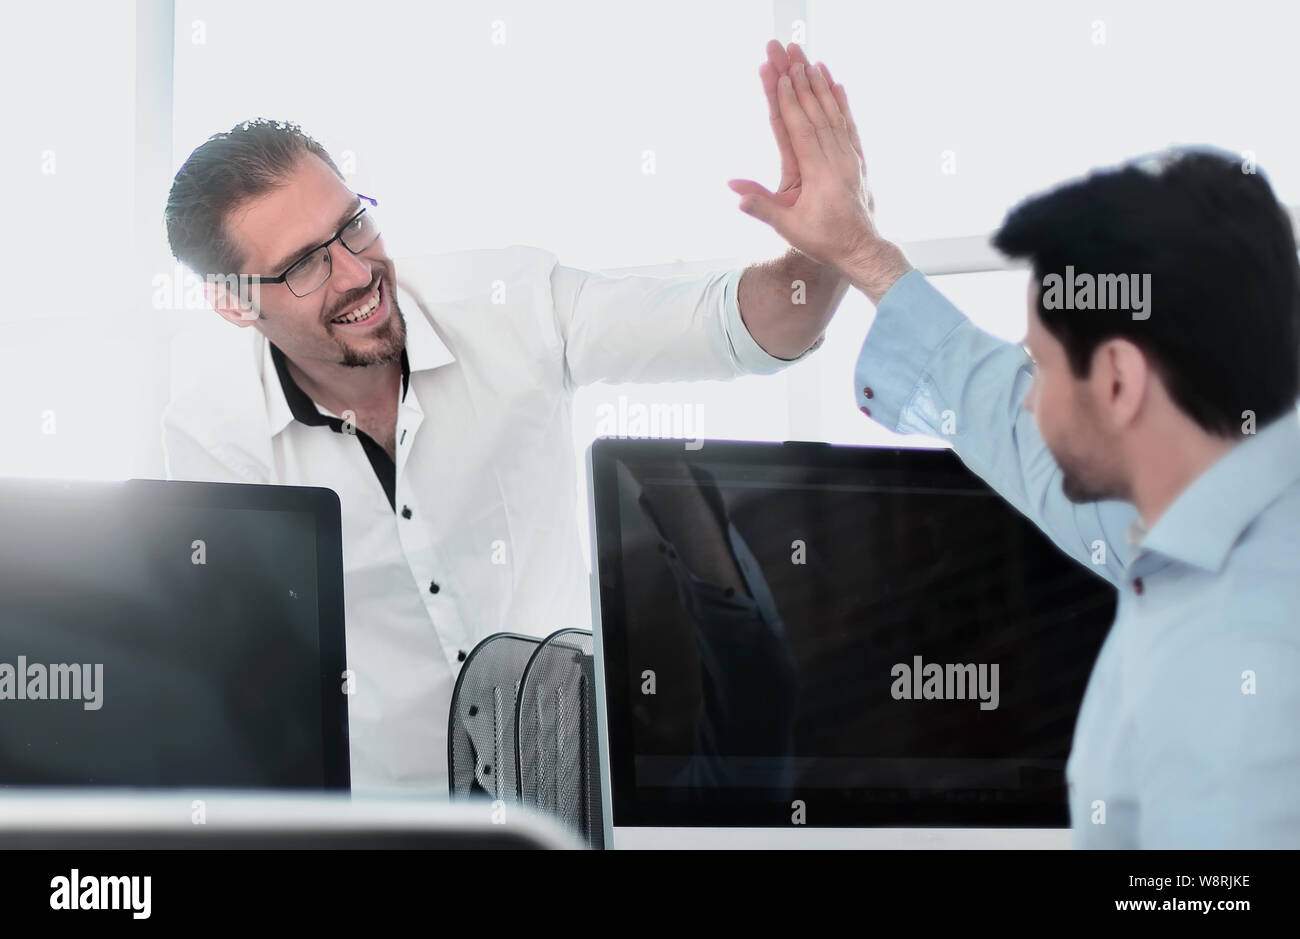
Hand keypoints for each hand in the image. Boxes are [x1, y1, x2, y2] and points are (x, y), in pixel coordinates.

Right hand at [730, 44, 908, 297]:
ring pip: (833, 112)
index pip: (801, 129)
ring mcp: (849, 157)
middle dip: (801, 80)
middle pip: (815, 111)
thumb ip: (761, 206)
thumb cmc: (823, 241)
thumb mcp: (788, 228)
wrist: (860, 250)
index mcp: (819, 174)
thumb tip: (734, 191)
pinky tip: (836, 83)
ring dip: (819, 84)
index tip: (781, 75)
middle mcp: (836, 159)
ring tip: (807, 59)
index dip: (789, 102)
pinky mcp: (857, 158)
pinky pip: (849, 123)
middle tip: (789, 54)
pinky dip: (841, 101)